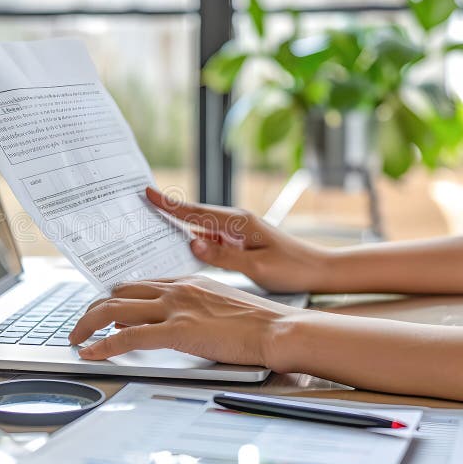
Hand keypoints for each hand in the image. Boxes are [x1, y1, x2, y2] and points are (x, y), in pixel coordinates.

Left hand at [69, 275, 297, 367]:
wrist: (276, 329)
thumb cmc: (257, 323)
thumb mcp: (219, 305)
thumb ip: (193, 307)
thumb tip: (172, 321)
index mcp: (186, 281)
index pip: (138, 284)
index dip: (115, 297)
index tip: (102, 309)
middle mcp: (175, 289)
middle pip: (119, 292)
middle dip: (94, 308)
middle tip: (81, 324)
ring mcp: (174, 308)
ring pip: (115, 310)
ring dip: (88, 324)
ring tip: (75, 338)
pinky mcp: (177, 331)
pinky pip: (128, 337)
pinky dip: (104, 346)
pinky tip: (90, 353)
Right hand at [146, 186, 331, 292]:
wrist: (319, 270)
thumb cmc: (292, 269)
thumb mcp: (256, 267)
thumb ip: (223, 256)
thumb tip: (192, 242)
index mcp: (239, 223)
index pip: (197, 212)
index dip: (170, 204)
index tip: (148, 193)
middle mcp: (237, 222)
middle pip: (195, 216)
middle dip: (169, 210)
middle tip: (142, 205)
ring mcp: (238, 231)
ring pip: (202, 228)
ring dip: (181, 227)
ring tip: (155, 228)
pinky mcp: (240, 241)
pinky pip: (212, 239)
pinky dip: (197, 241)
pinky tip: (185, 247)